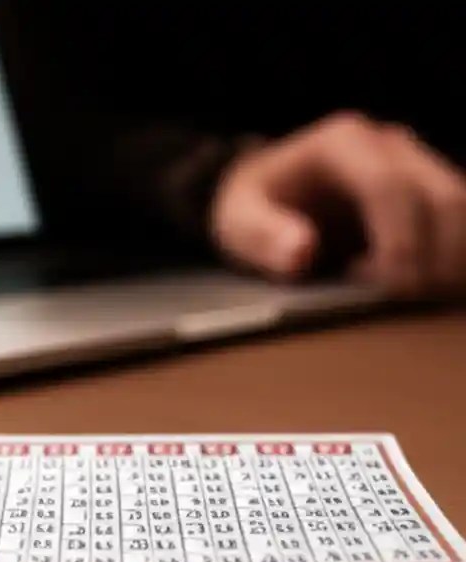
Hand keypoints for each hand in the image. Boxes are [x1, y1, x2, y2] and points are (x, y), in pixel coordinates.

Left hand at [211, 111, 465, 295]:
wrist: (266, 193)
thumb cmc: (252, 206)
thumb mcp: (237, 220)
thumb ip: (261, 235)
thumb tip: (299, 253)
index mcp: (342, 142)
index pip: (388, 186)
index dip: (398, 241)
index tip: (393, 288)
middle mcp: (390, 145)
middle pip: (444, 197)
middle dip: (436, 256)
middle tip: (406, 301)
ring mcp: (417, 164)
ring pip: (464, 209)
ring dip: (453, 260)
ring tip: (414, 296)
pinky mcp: (431, 191)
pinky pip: (463, 224)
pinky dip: (455, 259)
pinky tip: (426, 287)